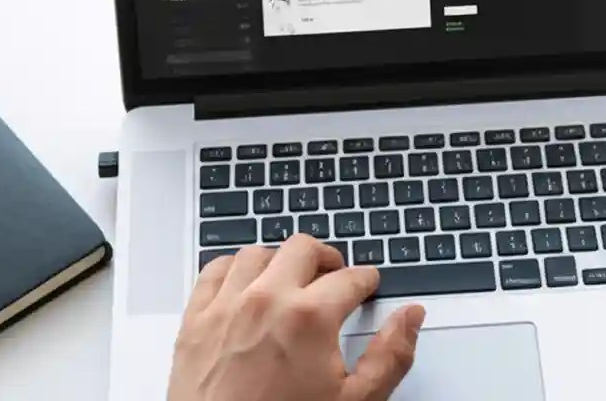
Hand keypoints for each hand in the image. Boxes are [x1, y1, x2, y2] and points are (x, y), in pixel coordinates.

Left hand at [170, 235, 426, 400]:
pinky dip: (233, 268)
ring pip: (257, 253)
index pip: (351, 277)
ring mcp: (226, 307)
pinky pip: (214, 270)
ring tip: (292, 278)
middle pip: (304, 249)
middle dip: (327, 259)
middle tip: (335, 277)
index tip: (367, 285)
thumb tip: (411, 317)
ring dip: (280, 260)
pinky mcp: (194, 321)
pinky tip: (245, 281)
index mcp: (310, 318)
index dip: (366, 280)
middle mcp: (266, 300)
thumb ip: (390, 356)